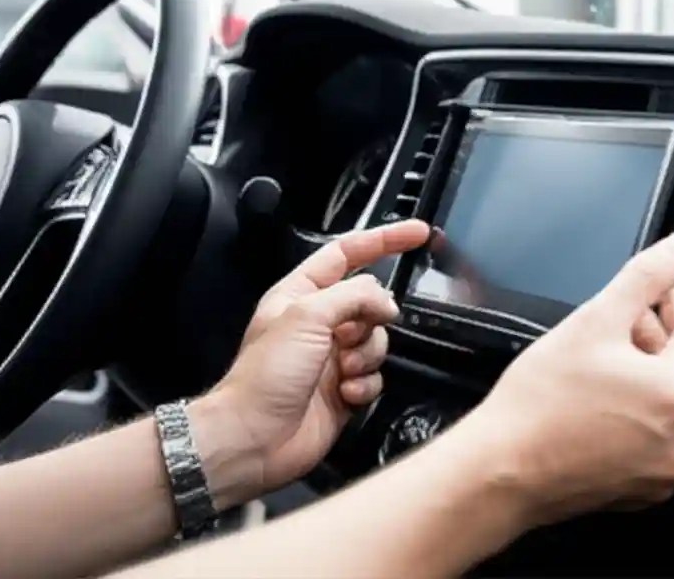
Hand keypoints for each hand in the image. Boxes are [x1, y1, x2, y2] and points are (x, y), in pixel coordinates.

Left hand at [203, 219, 429, 498]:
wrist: (254, 438)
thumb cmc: (265, 375)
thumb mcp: (307, 316)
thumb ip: (353, 295)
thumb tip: (385, 300)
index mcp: (300, 295)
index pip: (348, 253)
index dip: (384, 240)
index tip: (419, 233)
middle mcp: (318, 323)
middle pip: (370, 302)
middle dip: (372, 319)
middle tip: (350, 336)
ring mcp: (332, 357)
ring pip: (377, 341)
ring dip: (366, 356)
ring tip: (342, 371)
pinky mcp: (344, 389)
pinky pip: (375, 376)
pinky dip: (364, 384)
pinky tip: (344, 394)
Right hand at [457, 232, 673, 526]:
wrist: (499, 471)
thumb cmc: (538, 404)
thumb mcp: (595, 320)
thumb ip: (646, 277)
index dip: (672, 301)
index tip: (650, 292)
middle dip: (651, 340)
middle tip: (611, 326)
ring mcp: (664, 472)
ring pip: (663, 404)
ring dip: (640, 377)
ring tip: (595, 365)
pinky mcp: (641, 490)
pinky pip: (648, 439)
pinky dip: (630, 416)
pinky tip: (593, 403)